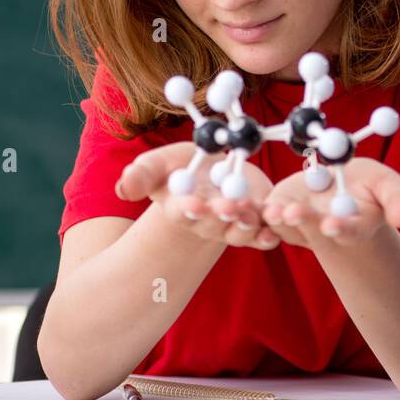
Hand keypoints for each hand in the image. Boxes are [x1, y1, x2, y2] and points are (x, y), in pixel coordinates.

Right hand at [114, 141, 278, 249]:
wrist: (212, 173)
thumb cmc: (180, 169)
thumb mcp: (159, 165)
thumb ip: (142, 174)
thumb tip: (124, 186)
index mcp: (183, 208)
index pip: (183, 211)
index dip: (188, 209)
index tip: (192, 203)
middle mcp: (208, 222)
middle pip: (214, 222)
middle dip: (220, 215)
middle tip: (227, 206)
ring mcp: (234, 226)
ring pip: (241, 230)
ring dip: (247, 225)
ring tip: (251, 214)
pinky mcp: (258, 223)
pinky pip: (264, 234)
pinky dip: (270, 233)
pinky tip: (275, 230)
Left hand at [261, 157, 399, 250]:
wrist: (340, 184)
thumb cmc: (369, 186)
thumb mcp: (387, 185)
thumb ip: (397, 199)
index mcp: (351, 226)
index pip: (347, 231)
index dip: (340, 229)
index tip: (332, 224)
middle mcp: (322, 229)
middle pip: (311, 227)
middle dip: (303, 221)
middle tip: (294, 213)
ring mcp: (297, 223)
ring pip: (282, 223)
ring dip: (273, 218)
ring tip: (270, 211)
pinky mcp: (276, 210)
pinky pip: (260, 213)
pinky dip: (248, 210)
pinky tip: (240, 206)